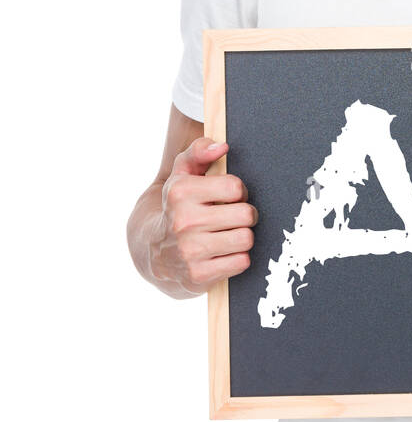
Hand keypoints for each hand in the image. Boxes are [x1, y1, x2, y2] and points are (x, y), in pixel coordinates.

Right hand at [152, 137, 256, 294]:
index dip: (239, 192)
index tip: (231, 196)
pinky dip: (238, 258)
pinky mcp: (199, 275)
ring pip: (246, 239)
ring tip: (229, 234)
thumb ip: (199, 151)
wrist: (154, 251)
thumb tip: (222, 146)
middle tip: (234, 217)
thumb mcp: (182, 174)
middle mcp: (183, 221)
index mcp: (181, 192)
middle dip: (245, 215)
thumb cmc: (178, 206)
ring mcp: (190, 250)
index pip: (236, 188)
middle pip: (246, 215)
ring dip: (243, 237)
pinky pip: (241, 262)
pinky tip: (224, 253)